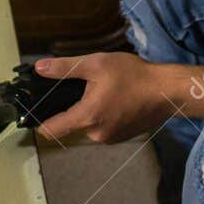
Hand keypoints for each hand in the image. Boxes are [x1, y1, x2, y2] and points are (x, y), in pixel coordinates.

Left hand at [33, 53, 177, 143]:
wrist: (168, 91)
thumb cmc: (132, 75)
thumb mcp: (95, 64)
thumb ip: (65, 68)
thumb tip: (39, 69)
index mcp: (86, 117)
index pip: (51, 130)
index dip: (39, 123)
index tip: (35, 114)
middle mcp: (96, 134)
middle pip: (71, 123)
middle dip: (74, 106)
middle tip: (87, 86)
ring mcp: (110, 138)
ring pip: (89, 124)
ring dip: (91, 111)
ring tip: (106, 90)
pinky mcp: (122, 137)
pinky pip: (103, 127)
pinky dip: (105, 115)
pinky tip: (117, 99)